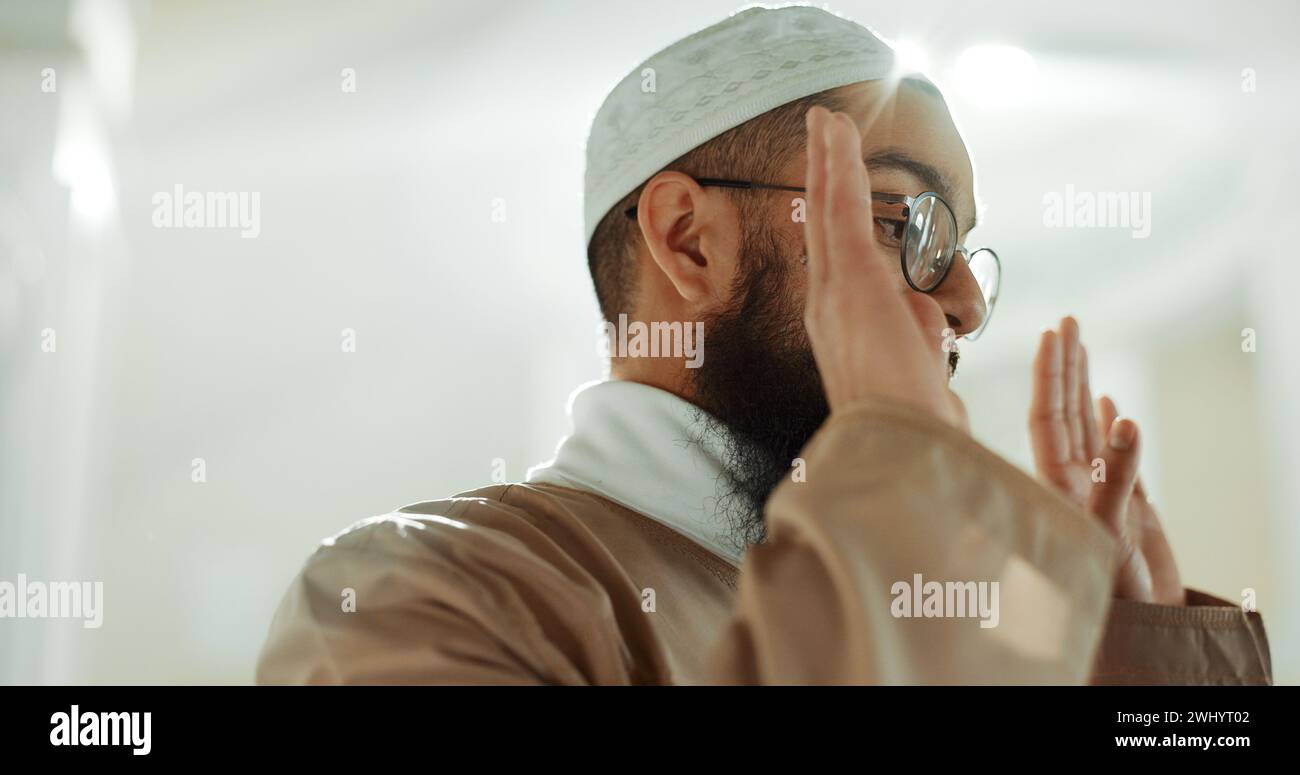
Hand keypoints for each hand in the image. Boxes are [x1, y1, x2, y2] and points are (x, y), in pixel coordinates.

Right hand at [802, 107, 964, 426]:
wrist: (901, 450)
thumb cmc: (910, 419)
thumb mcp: (918, 362)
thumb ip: (916, 328)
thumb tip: (924, 307)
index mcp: (840, 322)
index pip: (836, 252)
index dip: (833, 209)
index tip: (834, 176)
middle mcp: (826, 302)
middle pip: (823, 223)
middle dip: (823, 174)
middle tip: (821, 129)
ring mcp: (834, 290)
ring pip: (828, 208)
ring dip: (828, 159)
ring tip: (826, 120)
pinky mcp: (851, 280)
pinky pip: (840, 208)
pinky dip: (837, 165)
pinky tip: (835, 131)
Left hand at [1028, 317, 1183, 604]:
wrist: (1141, 628)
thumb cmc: (1114, 588)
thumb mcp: (1112, 530)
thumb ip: (1116, 477)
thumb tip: (1124, 417)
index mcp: (1057, 481)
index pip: (1048, 415)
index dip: (1050, 373)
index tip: (1052, 333)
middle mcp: (1072, 479)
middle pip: (1064, 409)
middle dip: (1064, 365)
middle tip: (1066, 321)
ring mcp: (1096, 489)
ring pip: (1086, 425)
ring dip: (1083, 385)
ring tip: (1080, 347)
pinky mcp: (1123, 504)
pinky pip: (1113, 454)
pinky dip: (1110, 426)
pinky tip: (1108, 406)